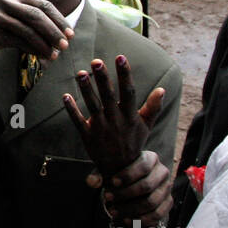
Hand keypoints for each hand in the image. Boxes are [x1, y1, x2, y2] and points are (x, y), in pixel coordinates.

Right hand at [0, 0, 73, 70]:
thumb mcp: (17, 16)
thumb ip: (36, 21)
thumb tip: (62, 36)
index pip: (44, 5)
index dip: (59, 20)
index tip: (70, 34)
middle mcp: (6, 2)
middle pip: (36, 16)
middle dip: (53, 32)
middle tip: (64, 45)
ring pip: (26, 30)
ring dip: (43, 44)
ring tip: (53, 55)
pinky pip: (16, 41)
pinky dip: (30, 49)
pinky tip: (39, 55)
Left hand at [61, 55, 164, 178]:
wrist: (121, 170)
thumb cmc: (133, 142)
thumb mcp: (145, 126)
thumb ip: (152, 107)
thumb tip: (162, 89)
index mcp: (130, 116)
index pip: (128, 92)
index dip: (125, 75)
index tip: (120, 57)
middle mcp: (116, 121)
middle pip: (108, 96)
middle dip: (102, 79)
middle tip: (96, 61)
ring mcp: (101, 129)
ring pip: (93, 106)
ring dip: (86, 90)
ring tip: (80, 73)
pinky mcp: (88, 136)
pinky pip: (78, 122)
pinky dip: (72, 110)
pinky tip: (65, 96)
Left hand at [103, 150, 170, 224]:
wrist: (135, 186)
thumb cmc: (121, 175)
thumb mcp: (110, 172)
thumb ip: (100, 175)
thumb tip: (91, 181)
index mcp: (151, 158)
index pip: (143, 166)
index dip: (127, 175)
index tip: (112, 182)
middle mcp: (162, 172)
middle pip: (146, 185)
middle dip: (125, 194)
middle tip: (108, 199)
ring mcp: (167, 188)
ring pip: (151, 202)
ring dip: (130, 209)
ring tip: (113, 212)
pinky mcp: (168, 202)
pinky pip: (157, 214)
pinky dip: (141, 220)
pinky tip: (126, 220)